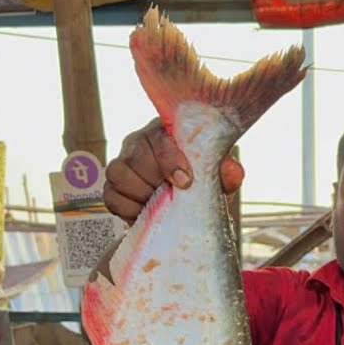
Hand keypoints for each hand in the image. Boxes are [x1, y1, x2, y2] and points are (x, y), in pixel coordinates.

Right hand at [104, 117, 245, 224]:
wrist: (183, 207)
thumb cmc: (200, 183)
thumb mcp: (217, 179)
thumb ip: (225, 174)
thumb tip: (233, 171)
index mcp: (166, 132)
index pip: (160, 138)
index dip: (170, 160)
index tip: (185, 182)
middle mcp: (139, 142)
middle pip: (136, 156)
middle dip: (156, 181)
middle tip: (171, 195)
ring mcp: (122, 163)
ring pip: (118, 173)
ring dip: (141, 194)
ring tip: (158, 202)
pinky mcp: (112, 186)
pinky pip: (110, 196)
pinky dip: (128, 208)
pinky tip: (144, 212)